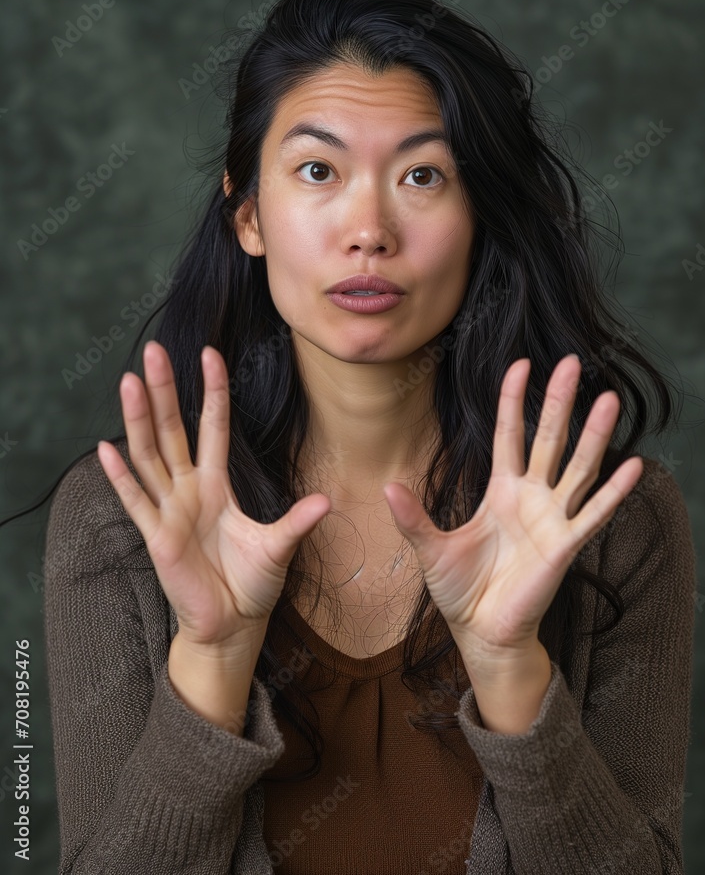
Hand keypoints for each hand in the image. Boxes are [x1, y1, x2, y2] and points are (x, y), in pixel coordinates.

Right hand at [97, 341, 331, 647]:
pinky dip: (121, 477)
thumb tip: (327, 500)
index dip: (211, 391)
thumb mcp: (279, 547)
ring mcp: (170, 512)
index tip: (211, 354)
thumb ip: (297, 521)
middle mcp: (189, 491)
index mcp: (216, 486)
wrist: (232, 626)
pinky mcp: (158, 539)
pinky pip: (136, 503)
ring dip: (138, 419)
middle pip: (172, 430)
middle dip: (163, 390)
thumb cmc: (252, 584)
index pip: (212, 427)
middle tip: (154, 350)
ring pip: (150, 456)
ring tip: (129, 381)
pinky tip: (106, 449)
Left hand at [382, 354, 642, 668]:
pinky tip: (634, 465)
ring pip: (578, 468)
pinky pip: (593, 515)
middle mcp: (530, 497)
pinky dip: (614, 492)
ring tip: (609, 399)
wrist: (481, 633)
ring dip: (594, 435)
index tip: (521, 364)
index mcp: (500, 491)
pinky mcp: (565, 547)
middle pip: (549, 439)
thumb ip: (414, 517)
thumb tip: (388, 486)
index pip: (509, 434)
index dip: (513, 400)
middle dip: (560, 401)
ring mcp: (551, 520)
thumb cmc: (460, 590)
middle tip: (573, 361)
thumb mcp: (430, 549)